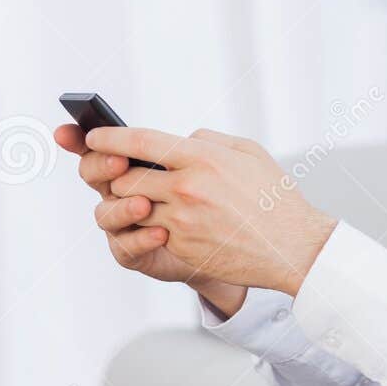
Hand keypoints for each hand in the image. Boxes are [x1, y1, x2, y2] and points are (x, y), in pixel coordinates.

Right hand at [54, 122, 199, 284]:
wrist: (216, 243)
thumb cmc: (202, 200)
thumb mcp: (197, 166)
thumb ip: (184, 151)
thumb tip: (188, 137)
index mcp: (125, 166)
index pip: (96, 148)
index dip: (76, 139)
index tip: (64, 132)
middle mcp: (116, 193)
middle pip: (91, 174)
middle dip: (102, 166)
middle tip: (122, 162)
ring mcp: (120, 223)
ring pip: (105, 214)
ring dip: (124, 207)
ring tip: (145, 204)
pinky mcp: (130, 252)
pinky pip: (126, 246)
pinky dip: (141, 238)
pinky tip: (161, 232)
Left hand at [81, 124, 336, 294]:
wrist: (294, 248)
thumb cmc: (275, 199)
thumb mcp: (249, 153)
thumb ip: (208, 140)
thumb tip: (179, 139)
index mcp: (202, 157)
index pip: (140, 141)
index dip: (109, 137)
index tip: (93, 137)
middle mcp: (187, 187)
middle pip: (126, 177)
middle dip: (118, 176)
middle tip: (120, 174)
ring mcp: (183, 221)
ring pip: (135, 208)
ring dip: (136, 205)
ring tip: (150, 201)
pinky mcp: (184, 248)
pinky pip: (154, 233)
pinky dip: (156, 228)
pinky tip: (174, 225)